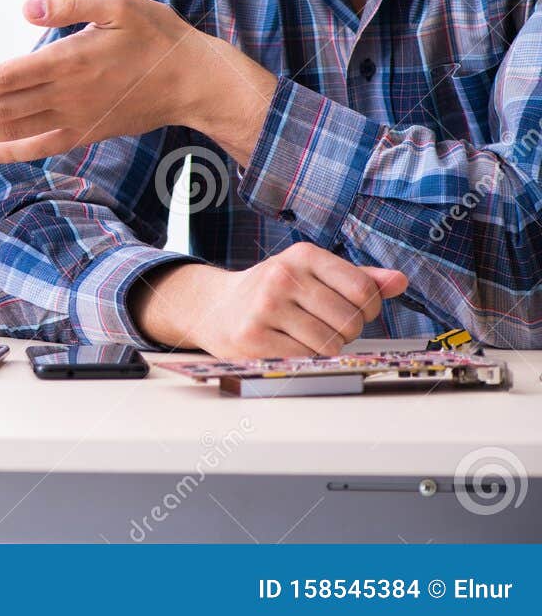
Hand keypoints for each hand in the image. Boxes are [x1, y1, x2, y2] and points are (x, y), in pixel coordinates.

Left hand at [0, 0, 276, 165]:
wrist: (196, 81)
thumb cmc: (157, 35)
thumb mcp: (118, 5)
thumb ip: (70, 6)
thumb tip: (27, 8)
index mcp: (68, 61)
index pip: (6, 77)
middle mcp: (66, 95)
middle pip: (1, 109)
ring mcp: (75, 119)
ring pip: (14, 130)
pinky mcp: (86, 133)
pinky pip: (41, 147)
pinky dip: (12, 152)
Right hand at [134, 243, 409, 357]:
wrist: (216, 308)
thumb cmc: (273, 292)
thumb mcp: (312, 274)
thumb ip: (359, 278)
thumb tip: (399, 281)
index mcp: (303, 255)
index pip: (363, 289)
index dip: (368, 309)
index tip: (352, 311)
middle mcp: (283, 276)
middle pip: (349, 321)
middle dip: (345, 332)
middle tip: (324, 327)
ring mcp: (266, 307)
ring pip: (329, 345)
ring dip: (326, 349)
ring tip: (305, 337)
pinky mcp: (254, 337)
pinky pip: (305, 360)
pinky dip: (305, 360)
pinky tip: (289, 347)